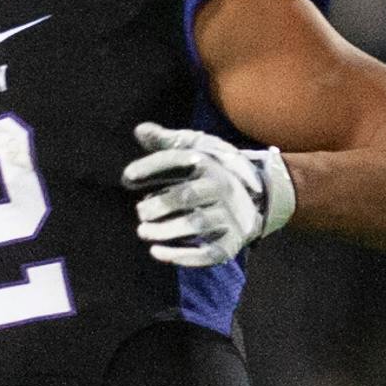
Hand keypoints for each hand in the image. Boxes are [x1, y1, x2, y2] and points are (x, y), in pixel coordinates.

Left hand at [124, 122, 294, 266]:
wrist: (258, 200)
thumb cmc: (210, 175)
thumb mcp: (194, 151)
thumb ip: (166, 142)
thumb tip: (139, 129)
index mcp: (209, 163)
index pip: (178, 160)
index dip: (151, 167)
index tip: (127, 177)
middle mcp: (222, 187)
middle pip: (188, 196)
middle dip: (160, 204)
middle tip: (140, 212)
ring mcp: (230, 216)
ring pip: (197, 224)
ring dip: (166, 230)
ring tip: (142, 231)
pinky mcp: (232, 241)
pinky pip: (209, 252)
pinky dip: (184, 256)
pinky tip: (157, 253)